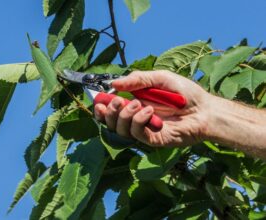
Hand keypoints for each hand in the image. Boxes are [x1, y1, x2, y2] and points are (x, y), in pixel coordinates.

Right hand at [94, 70, 211, 146]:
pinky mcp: (153, 139)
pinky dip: (138, 121)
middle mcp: (137, 118)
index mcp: (135, 104)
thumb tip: (114, 84)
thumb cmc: (185, 93)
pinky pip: (137, 134)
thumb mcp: (159, 78)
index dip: (102, 108)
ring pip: (121, 130)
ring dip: (124, 116)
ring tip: (137, 104)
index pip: (112, 110)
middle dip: (110, 113)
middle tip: (117, 101)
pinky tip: (149, 111)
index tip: (98, 102)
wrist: (205, 109)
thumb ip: (137, 80)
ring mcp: (145, 130)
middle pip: (112, 122)